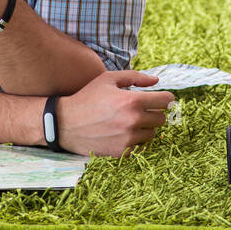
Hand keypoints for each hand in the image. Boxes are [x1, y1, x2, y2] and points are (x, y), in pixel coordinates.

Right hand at [56, 70, 175, 157]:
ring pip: (152, 134)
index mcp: (132, 101)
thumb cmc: (87, 97)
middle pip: (161, 119)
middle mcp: (133, 121)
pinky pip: (141, 147)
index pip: (165, 101)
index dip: (165, 98)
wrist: (65, 123)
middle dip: (154, 112)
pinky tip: (123, 133)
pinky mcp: (122, 152)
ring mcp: (128, 139)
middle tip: (141, 110)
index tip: (161, 99)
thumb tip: (157, 81)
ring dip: (145, 128)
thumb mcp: (108, 79)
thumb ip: (135, 77)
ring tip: (129, 122)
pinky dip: (136, 141)